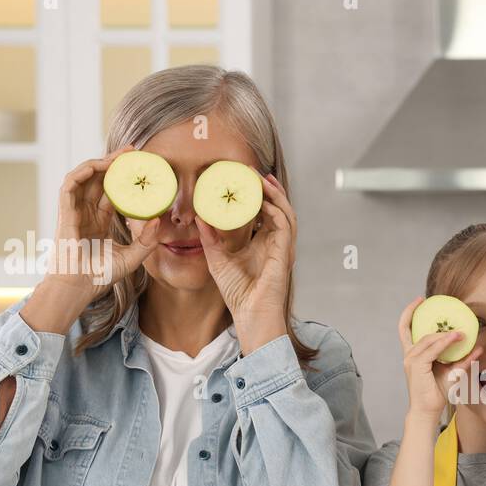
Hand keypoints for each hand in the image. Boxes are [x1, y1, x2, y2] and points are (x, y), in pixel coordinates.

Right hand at [45, 146, 160, 303]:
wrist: (79, 286)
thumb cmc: (100, 275)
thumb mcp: (132, 257)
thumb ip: (146, 241)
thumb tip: (160, 220)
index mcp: (100, 220)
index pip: (113, 191)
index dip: (126, 178)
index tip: (143, 168)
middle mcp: (87, 211)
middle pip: (101, 178)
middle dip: (116, 162)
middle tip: (136, 151)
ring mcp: (75, 210)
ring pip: (86, 176)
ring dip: (102, 162)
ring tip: (121, 155)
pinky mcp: (65, 211)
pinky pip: (70, 184)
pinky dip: (82, 171)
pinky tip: (99, 165)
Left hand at [198, 173, 293, 350]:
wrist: (250, 315)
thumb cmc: (239, 294)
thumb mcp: (217, 260)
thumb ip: (211, 239)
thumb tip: (200, 217)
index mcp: (263, 243)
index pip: (264, 212)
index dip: (257, 194)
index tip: (243, 179)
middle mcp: (276, 243)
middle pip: (278, 207)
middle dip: (268, 187)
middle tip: (252, 171)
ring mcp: (283, 247)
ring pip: (286, 212)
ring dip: (275, 194)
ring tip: (261, 179)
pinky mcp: (284, 253)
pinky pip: (284, 225)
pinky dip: (276, 210)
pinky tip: (263, 201)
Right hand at [397, 297, 478, 421]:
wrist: (428, 411)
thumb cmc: (437, 393)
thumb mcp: (453, 372)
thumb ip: (463, 359)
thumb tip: (478, 348)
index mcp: (413, 354)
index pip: (405, 329)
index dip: (409, 313)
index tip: (420, 300)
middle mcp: (409, 355)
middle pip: (414, 329)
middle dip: (429, 319)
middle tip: (448, 311)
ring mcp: (411, 360)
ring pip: (428, 339)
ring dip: (445, 334)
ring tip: (461, 332)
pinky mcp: (416, 366)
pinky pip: (432, 350)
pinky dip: (444, 343)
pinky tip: (456, 339)